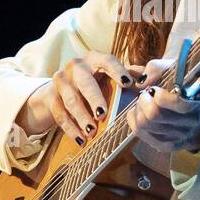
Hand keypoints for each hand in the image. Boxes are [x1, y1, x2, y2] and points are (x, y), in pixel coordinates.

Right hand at [18, 51, 147, 146]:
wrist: (59, 89)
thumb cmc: (93, 82)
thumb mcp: (109, 76)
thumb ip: (129, 74)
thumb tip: (148, 78)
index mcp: (94, 59)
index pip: (107, 61)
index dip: (117, 71)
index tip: (127, 84)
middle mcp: (75, 67)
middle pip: (85, 82)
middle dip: (94, 98)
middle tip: (103, 114)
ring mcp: (61, 82)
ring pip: (71, 100)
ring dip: (82, 117)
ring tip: (92, 131)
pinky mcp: (51, 99)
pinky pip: (60, 115)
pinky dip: (71, 129)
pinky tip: (81, 140)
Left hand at [126, 58, 199, 153]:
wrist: (197, 114)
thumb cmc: (183, 88)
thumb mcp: (176, 72)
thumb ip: (157, 69)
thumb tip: (141, 80)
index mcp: (197, 102)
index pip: (177, 103)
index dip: (160, 96)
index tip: (156, 89)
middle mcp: (190, 123)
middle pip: (154, 115)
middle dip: (143, 101)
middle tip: (145, 94)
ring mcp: (179, 138)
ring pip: (143, 125)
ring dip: (137, 110)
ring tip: (143, 103)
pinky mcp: (167, 146)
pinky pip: (139, 133)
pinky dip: (134, 119)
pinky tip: (139, 113)